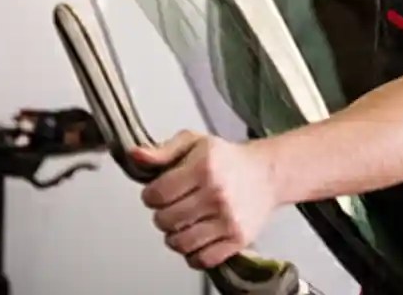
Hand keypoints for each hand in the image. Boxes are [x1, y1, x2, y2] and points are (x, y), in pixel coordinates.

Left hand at [132, 130, 280, 269]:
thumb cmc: (227, 159)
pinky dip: (192, 254)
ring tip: (182, 223)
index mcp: (204, 168)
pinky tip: (196, 238)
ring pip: (180, 243)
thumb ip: (162, 150)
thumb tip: (135, 156)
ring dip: (174, 236)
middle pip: (165, 220)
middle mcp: (217, 194)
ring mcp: (229, 219)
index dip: (150, 195)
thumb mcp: (193, 143)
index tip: (158, 192)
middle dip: (162, 214)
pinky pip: (202, 259)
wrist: (267, 174)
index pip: (156, 195)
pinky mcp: (238, 239)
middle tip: (173, 206)